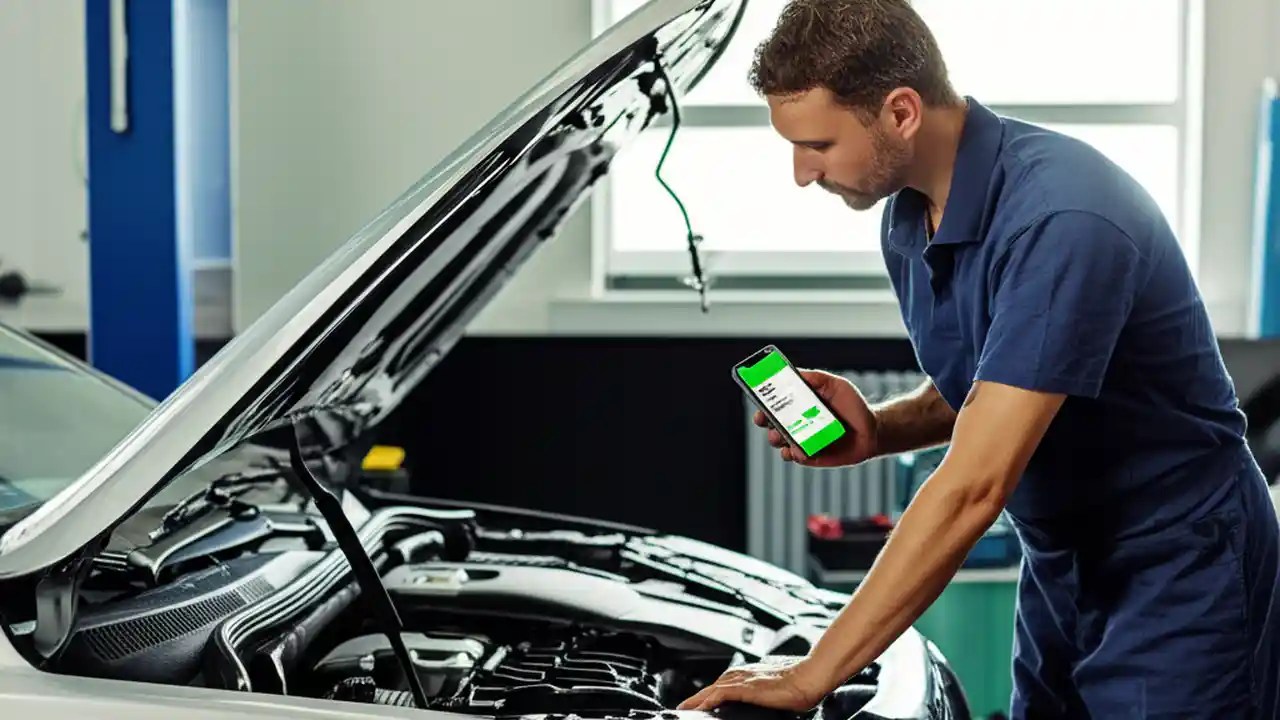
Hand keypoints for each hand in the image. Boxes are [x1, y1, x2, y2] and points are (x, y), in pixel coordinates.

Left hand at [676, 656, 830, 712]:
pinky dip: (709, 700)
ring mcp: (744, 679)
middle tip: (683, 708)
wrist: (810, 677)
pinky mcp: (747, 687)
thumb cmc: (799, 684)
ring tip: (684, 709)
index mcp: (748, 674)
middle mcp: (742, 674)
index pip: (721, 684)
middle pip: (713, 686)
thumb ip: (763, 694)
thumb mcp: (775, 690)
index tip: (697, 704)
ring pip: (713, 689)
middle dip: (697, 698)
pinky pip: (722, 693)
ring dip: (698, 699)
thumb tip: (764, 699)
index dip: (707, 694)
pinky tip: (700, 707)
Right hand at [755, 370, 877, 467]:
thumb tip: (794, 372)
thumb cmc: (853, 406)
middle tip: (763, 418)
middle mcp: (796, 423)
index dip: (762, 400)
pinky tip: (796, 448)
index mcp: (798, 404)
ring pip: (778, 441)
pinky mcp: (811, 456)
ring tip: (780, 434)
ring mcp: (802, 440)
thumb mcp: (836, 385)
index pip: (774, 402)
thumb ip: (816, 378)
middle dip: (762, 420)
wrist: (872, 430)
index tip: (757, 397)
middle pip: (769, 422)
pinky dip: (792, 452)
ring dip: (774, 437)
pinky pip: (795, 456)